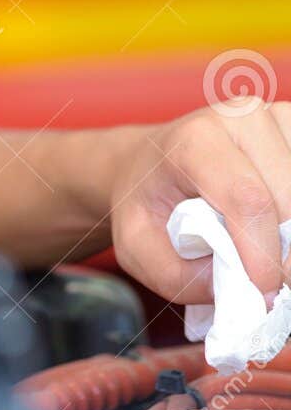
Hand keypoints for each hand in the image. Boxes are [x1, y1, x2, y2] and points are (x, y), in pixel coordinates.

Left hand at [108, 100, 290, 305]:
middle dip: (284, 250)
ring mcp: (275, 118)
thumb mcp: (135, 248)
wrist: (148, 163)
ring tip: (264, 256)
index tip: (264, 291)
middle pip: (287, 197)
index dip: (262, 250)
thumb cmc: (144, 205)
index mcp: (194, 140)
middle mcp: (241, 118)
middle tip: (270, 286)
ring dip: (290, 234)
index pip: (246, 198)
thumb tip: (234, 287)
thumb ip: (175, 275)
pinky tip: (277, 232)